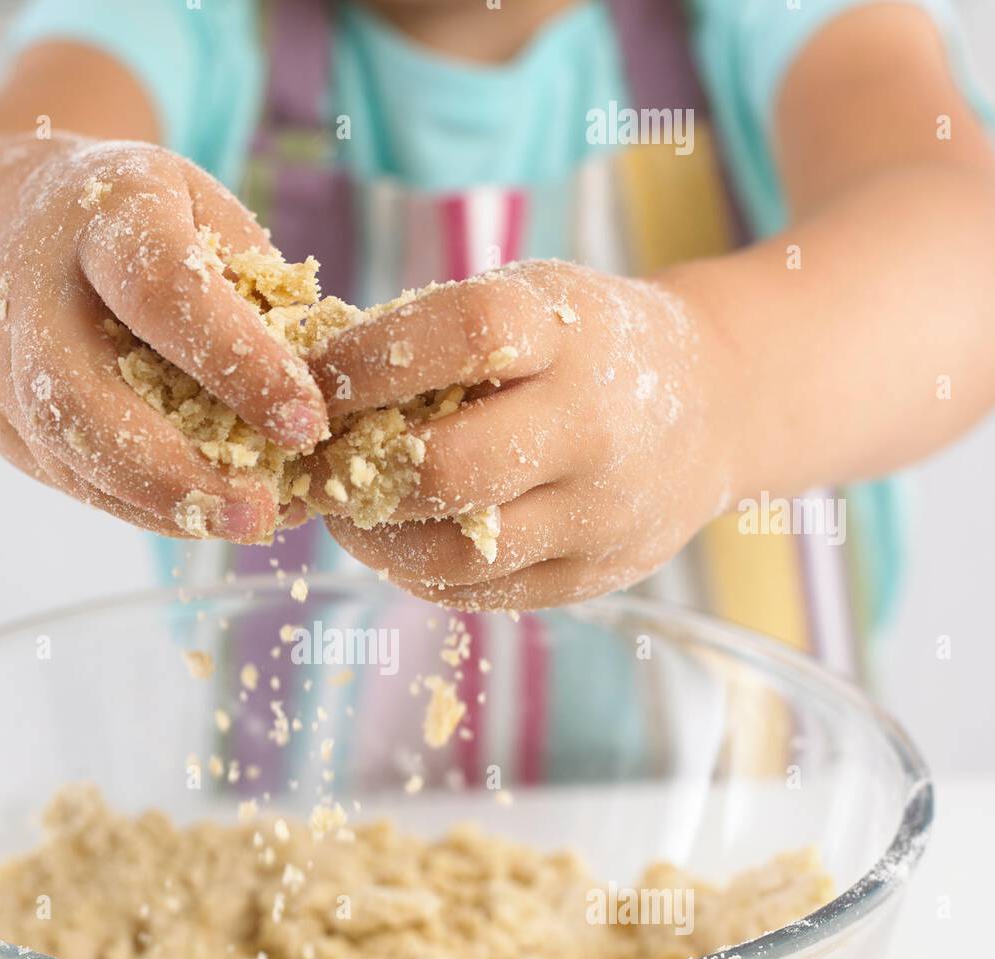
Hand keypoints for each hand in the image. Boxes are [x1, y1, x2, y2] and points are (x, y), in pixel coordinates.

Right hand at [0, 140, 326, 541]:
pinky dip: (144, 506)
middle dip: (176, 469)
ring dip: (163, 505)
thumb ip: (257, 290)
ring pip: (71, 453)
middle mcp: (32, 287)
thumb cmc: (142, 224)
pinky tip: (204, 516)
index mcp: (102, 213)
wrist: (5, 227)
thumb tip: (326, 388)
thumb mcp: (204, 216)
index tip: (307, 422)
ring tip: (244, 522)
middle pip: (81, 395)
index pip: (163, 290)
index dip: (238, 361)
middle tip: (260, 513)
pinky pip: (73, 479)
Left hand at [307, 260, 735, 608]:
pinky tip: (399, 544)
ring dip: (375, 540)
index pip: (466, 337)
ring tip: (347, 515)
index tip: (312, 380)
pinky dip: (418, 573)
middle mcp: (593, 426)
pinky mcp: (591, 577)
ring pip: (454, 553)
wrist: (715, 408)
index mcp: (572, 334)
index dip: (370, 361)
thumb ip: (434, 341)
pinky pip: (478, 595)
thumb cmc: (585, 347)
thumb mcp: (532, 304)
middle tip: (318, 470)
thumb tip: (302, 388)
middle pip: (448, 468)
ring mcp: (598, 512)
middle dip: (358, 475)